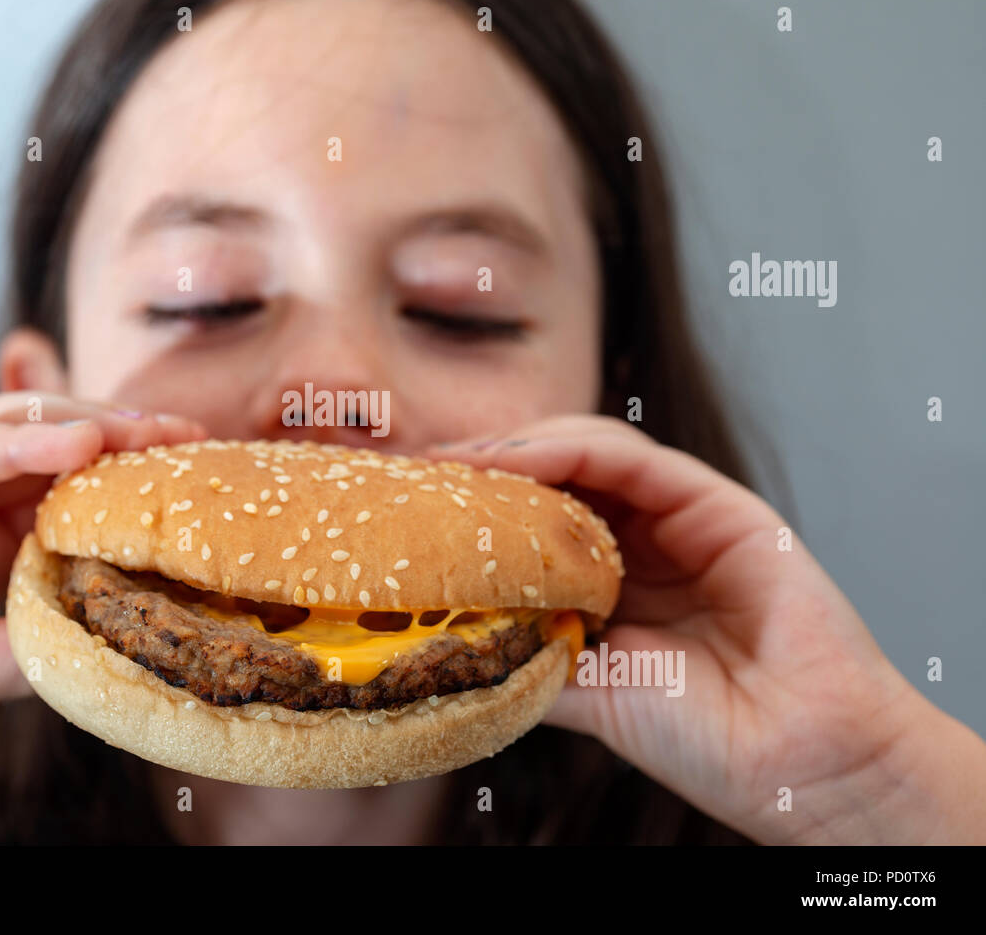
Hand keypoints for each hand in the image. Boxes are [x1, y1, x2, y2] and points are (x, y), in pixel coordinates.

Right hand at [0, 393, 204, 843]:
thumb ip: (42, 636)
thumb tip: (125, 626)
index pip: (65, 484)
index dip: (129, 473)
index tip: (197, 473)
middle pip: (42, 444)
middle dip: (119, 434)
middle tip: (187, 436)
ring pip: (0, 432)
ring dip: (77, 425)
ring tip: (143, 431)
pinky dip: (12, 443)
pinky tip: (75, 443)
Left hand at [424, 415, 985, 843]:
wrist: (799, 760)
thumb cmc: (702, 738)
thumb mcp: (587, 693)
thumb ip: (527, 658)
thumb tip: (444, 644)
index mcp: (611, 585)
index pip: (533, 524)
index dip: (475, 510)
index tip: (410, 511)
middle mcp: (642, 544)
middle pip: (553, 477)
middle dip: (483, 468)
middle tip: (417, 471)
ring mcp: (679, 519)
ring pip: (584, 452)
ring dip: (514, 449)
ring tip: (453, 463)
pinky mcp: (717, 503)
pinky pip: (631, 456)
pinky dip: (566, 448)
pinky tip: (511, 458)